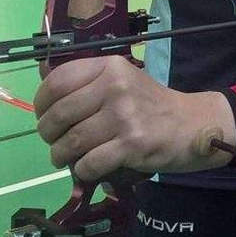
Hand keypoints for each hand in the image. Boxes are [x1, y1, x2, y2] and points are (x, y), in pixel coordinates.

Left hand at [33, 55, 233, 180]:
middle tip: (55, 142)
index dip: (42, 103)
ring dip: (61, 155)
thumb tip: (42, 78)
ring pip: (72, 141)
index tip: (44, 116)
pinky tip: (88, 167)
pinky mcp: (133, 144)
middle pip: (60, 114)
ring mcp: (125, 116)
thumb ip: (88, 81)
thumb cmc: (151, 104)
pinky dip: (82, 169)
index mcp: (110, 67)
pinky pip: (90, 163)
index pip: (58, 81)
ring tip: (64, 158)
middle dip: (48, 134)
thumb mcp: (122, 80)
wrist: (194, 124)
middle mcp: (116, 87)